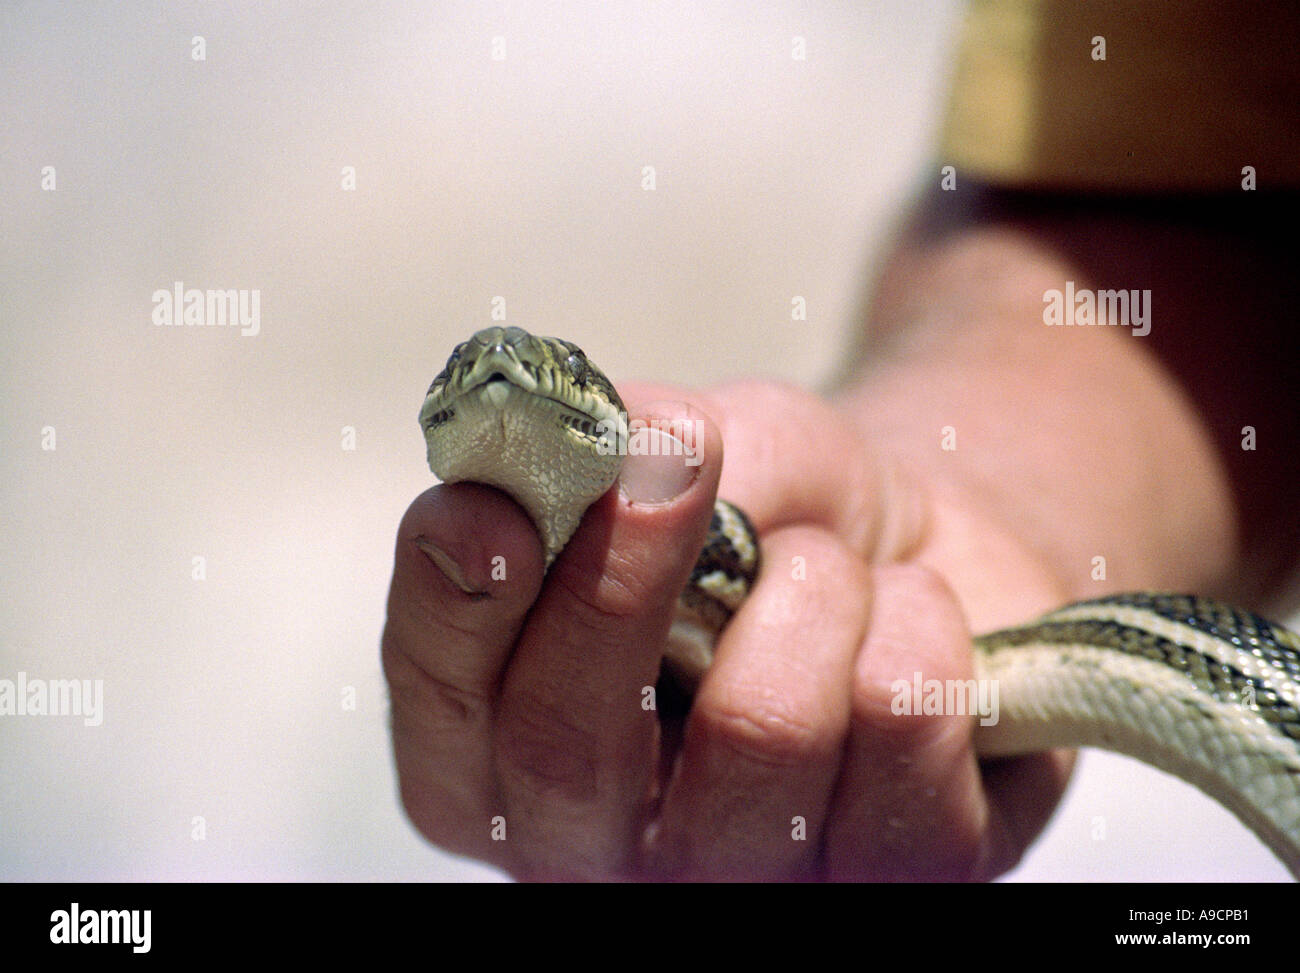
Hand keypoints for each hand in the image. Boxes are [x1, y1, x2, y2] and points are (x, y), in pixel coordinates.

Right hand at [383, 379, 1073, 879]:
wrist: (911, 556)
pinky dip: (914, 624)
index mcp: (506, 751)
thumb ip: (631, 445)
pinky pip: (902, 736)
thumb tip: (615, 445)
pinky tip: (906, 615)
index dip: (454, 606)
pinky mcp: (898, 875)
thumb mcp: (693, 445)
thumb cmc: (771, 514)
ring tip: (825, 557)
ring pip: (761, 735)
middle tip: (675, 464)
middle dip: (620, 585)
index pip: (445, 705)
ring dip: (807, 587)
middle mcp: (607, 844)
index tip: (497, 514)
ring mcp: (750, 879)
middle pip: (568, 750)